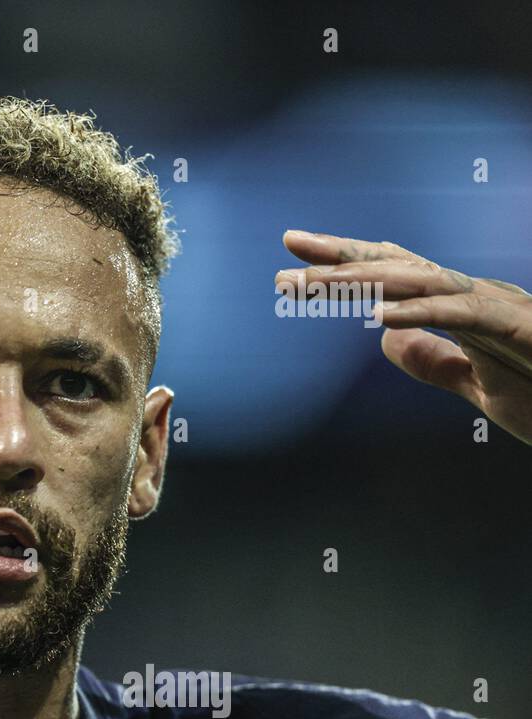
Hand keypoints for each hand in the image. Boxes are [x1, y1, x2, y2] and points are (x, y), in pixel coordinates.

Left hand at [278, 230, 531, 443]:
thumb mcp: (477, 387)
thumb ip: (435, 364)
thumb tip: (386, 341)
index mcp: (464, 308)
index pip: (395, 274)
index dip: (345, 261)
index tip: (293, 255)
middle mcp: (478, 296)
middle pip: (398, 266)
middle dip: (340, 261)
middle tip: (286, 258)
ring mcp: (500, 308)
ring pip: (421, 281)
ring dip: (364, 281)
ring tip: (313, 286)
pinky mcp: (521, 332)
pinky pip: (464, 316)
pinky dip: (421, 312)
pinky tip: (378, 317)